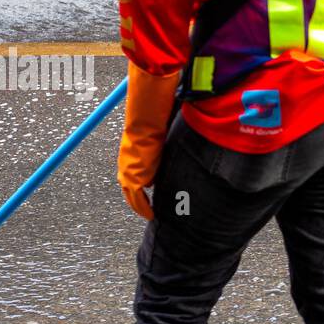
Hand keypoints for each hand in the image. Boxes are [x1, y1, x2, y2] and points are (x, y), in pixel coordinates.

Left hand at [117, 62, 180, 220]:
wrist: (147, 121)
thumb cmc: (158, 117)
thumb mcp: (171, 120)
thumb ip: (180, 122)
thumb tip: (194, 108)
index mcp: (137, 148)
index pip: (142, 167)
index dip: (148, 177)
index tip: (156, 184)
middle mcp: (130, 160)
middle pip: (134, 181)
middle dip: (141, 194)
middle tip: (154, 205)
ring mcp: (129, 169)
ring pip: (133, 192)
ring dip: (142, 203)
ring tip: (153, 213)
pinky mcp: (132, 177)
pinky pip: (136, 198)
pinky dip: (142, 207)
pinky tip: (150, 215)